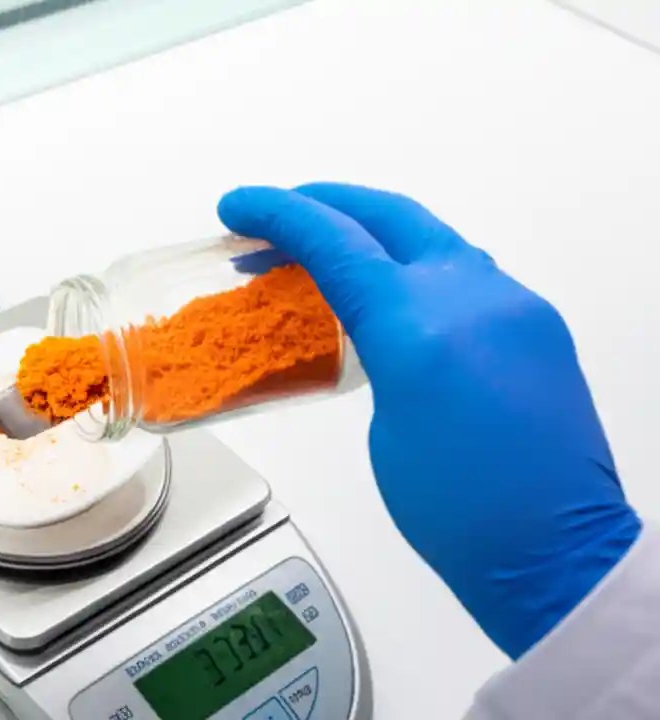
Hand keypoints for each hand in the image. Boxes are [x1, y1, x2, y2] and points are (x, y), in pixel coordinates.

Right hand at [218, 183, 639, 657]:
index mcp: (417, 326)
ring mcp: (511, 305)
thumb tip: (371, 327)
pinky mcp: (535, 324)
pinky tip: (392, 295)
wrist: (553, 552)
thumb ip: (376, 354)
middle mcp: (471, 298)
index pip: (334, 241)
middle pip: (386, 214)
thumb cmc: (463, 513)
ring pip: (429, 237)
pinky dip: (416, 266)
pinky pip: (464, 270)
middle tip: (278, 216)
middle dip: (325, 204)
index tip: (240, 206)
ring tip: (328, 256)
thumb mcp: (383, 427)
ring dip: (371, 233)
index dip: (277, 214)